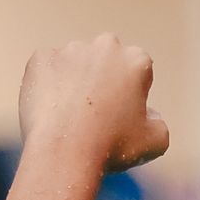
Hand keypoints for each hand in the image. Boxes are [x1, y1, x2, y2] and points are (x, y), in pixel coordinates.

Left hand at [19, 36, 170, 172]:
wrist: (64, 152)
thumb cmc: (111, 146)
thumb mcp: (155, 142)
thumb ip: (159, 122)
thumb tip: (149, 115)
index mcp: (137, 60)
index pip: (138, 69)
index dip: (132, 92)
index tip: (123, 111)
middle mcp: (105, 47)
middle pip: (107, 58)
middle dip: (104, 76)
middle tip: (97, 109)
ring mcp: (71, 50)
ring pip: (75, 61)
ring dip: (75, 79)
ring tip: (70, 113)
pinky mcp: (41, 58)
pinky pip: (47, 68)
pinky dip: (48, 83)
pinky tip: (50, 108)